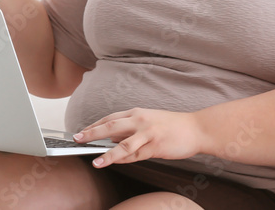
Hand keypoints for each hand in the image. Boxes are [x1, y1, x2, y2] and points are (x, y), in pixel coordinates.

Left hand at [74, 108, 204, 167]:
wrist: (197, 128)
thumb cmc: (173, 126)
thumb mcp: (149, 121)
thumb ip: (132, 129)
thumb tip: (112, 138)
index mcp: (137, 113)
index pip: (110, 118)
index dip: (94, 125)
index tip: (81, 131)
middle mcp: (140, 120)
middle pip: (110, 126)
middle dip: (92, 133)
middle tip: (77, 139)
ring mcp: (148, 133)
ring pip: (122, 144)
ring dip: (106, 153)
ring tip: (94, 161)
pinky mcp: (155, 146)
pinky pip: (136, 155)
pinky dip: (123, 160)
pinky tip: (113, 163)